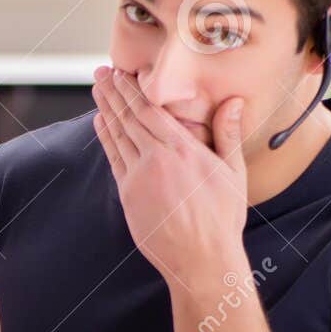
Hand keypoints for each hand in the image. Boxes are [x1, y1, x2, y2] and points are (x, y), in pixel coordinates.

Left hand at [92, 66, 247, 292]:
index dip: (133, 89)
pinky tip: (100, 122)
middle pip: (129, 117)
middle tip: (101, 72)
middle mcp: (157, 160)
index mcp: (183, 150)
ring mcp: (138, 178)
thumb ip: (228, 134)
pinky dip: (106, 138)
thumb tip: (233, 101)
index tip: (122, 72)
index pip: (151, 110)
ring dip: (106, 109)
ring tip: (97, 89)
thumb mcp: (233, 173)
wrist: (200, 259)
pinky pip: (114, 159)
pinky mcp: (128, 196)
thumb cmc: (222, 218)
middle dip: (114, 92)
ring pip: (118, 135)